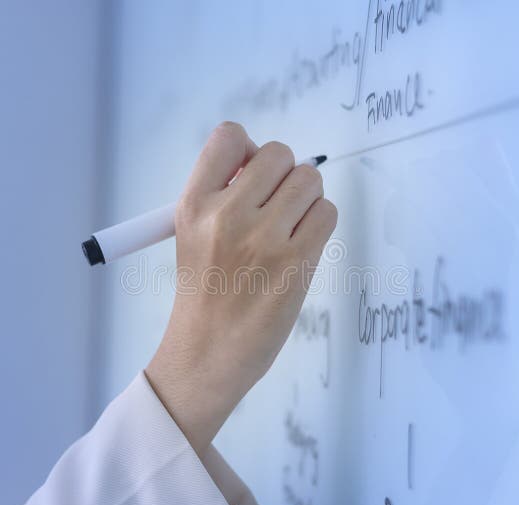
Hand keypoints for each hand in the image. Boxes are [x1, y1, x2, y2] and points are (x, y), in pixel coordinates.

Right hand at [145, 122, 336, 454]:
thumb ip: (221, 194)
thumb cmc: (204, 295)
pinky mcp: (295, 262)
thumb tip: (266, 160)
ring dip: (306, 199)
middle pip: (279, 154)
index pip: (230, 136)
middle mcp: (226, 215)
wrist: (208, 354)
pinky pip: (327, 212)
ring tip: (290, 228)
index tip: (250, 177)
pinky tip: (302, 245)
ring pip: (309, 180)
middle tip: (276, 207)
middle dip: (283, 176)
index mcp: (194, 205)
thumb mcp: (191, 235)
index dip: (248, 151)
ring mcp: (263, 239)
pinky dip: (320, 223)